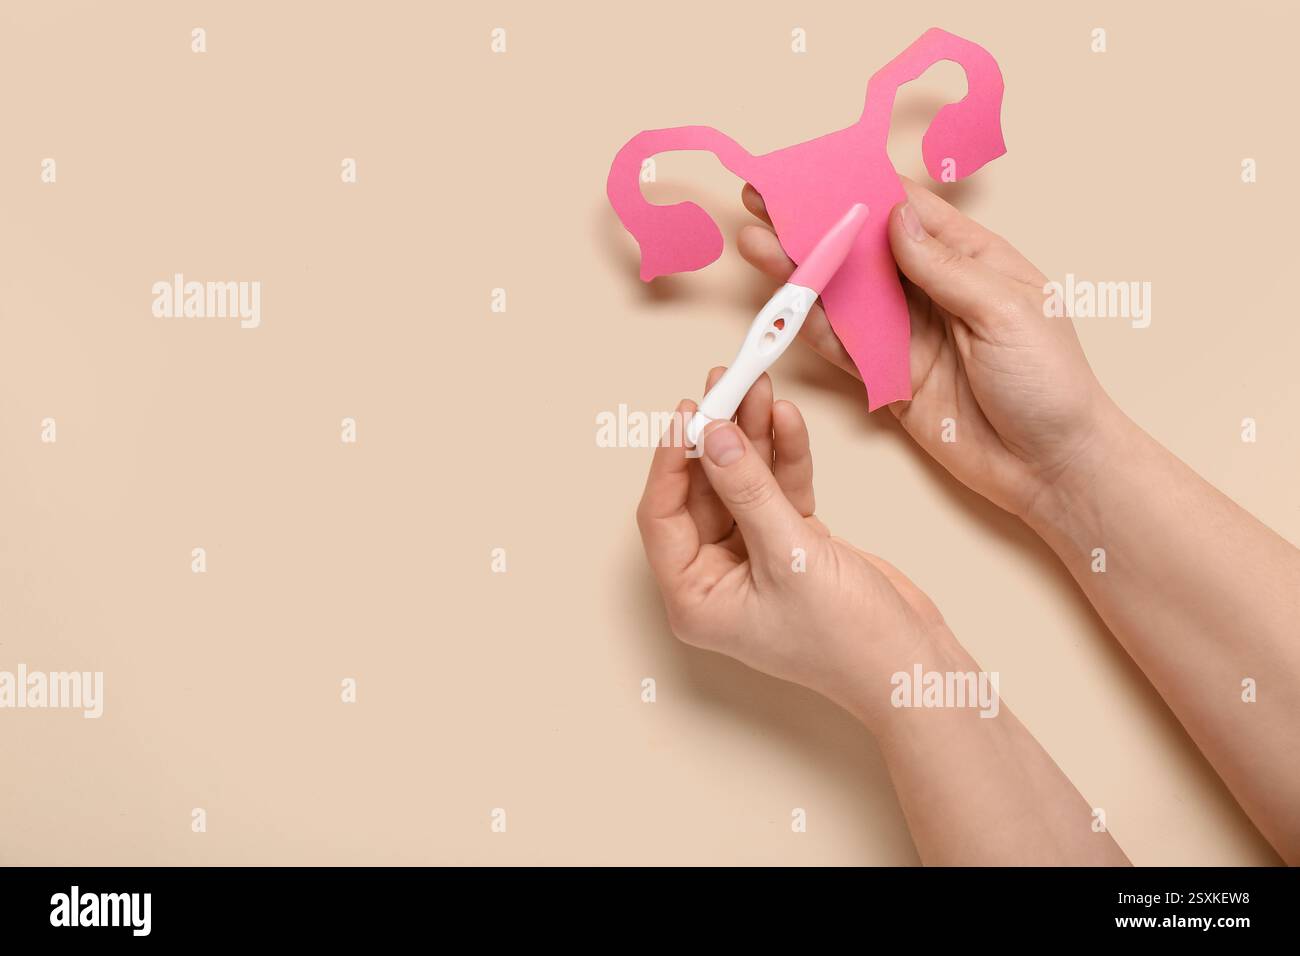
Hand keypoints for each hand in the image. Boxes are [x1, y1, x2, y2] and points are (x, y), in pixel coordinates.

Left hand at [636, 368, 945, 721]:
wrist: (912, 666)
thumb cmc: (847, 640)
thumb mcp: (789, 556)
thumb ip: (749, 490)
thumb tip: (712, 436)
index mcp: (695, 598)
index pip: (661, 517)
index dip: (670, 461)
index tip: (688, 413)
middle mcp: (716, 578)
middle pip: (702, 491)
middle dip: (716, 436)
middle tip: (725, 383)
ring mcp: (754, 559)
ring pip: (741, 483)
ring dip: (752, 436)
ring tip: (757, 386)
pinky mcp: (791, 544)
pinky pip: (776, 489)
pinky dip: (784, 456)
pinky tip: (785, 418)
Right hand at [737, 179, 1113, 520]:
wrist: (1051, 468)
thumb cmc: (1051, 383)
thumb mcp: (1007, 312)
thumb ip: (946, 269)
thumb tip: (896, 219)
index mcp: (973, 260)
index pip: (907, 212)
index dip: (858, 189)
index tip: (814, 171)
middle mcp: (934, 291)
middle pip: (864, 250)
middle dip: (815, 226)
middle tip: (765, 201)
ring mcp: (909, 335)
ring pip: (845, 297)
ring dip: (803, 274)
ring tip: (757, 246)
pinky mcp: (891, 378)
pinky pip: (844, 348)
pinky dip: (813, 330)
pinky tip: (784, 309)